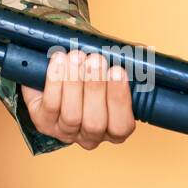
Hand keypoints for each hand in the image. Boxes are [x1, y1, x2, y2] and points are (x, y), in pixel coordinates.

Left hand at [20, 50, 136, 149]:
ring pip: (72, 115)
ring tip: (76, 56)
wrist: (57, 70)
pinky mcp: (43, 122)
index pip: (121, 126)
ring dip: (74, 82)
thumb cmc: (90, 71)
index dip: (120, 100)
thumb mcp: (112, 66)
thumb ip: (131, 63)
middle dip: (96, 87)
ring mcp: (65, 131)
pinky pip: (50, 106)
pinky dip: (54, 82)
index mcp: (114, 128)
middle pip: (95, 122)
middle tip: (95, 59)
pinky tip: (59, 61)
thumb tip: (144, 52)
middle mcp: (91, 136)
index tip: (118, 71)